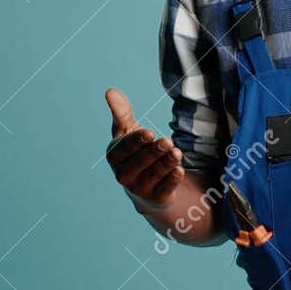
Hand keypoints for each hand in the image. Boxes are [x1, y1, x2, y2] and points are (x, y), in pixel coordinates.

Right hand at [104, 88, 184, 209]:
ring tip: (177, 152)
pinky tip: (180, 170)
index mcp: (115, 157)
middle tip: (167, 141)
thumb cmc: (135, 152)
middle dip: (154, 151)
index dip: (136, 141)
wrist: (147, 186)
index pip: (124, 149)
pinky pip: (165, 188)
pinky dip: (172, 179)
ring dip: (166, 162)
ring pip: (154, 174)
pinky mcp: (156, 198)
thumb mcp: (128, 132)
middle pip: (141, 161)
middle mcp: (123, 175)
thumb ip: (121, 113)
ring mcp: (139, 188)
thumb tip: (110, 91)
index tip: (149, 133)